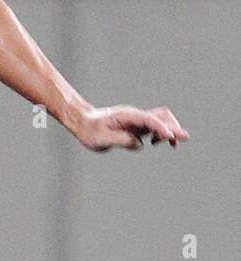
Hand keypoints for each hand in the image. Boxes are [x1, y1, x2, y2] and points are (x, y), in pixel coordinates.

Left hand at [68, 104, 188, 151]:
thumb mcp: (100, 138)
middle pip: (161, 116)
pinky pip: (155, 126)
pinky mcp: (136, 126)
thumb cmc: (89, 130)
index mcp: (126, 116)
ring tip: (170, 145)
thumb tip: (139, 144)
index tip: (170, 137)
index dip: (160, 128)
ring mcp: (136, 120)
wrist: (82, 123)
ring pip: (161, 120)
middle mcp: (134, 116)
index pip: (148, 120)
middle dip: (173, 127)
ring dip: (170, 130)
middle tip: (177, 142)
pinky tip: (155, 143)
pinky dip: (162, 133)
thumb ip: (120, 140)